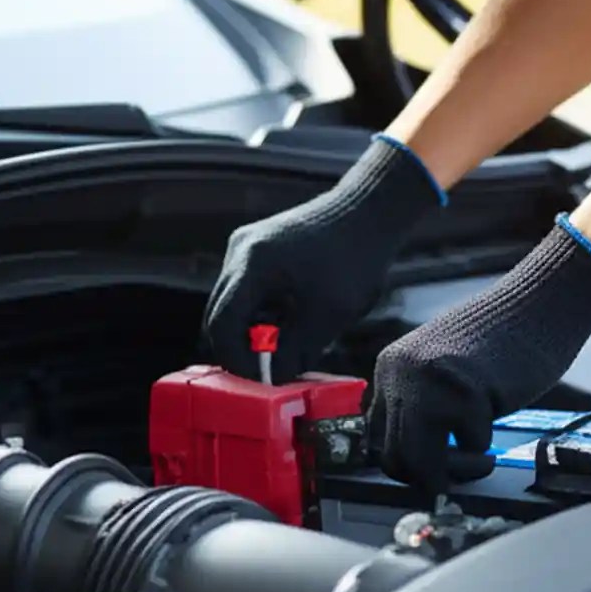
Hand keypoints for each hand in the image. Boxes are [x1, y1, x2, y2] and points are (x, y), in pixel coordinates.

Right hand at [204, 137, 444, 382]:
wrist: (371, 211)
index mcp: (252, 264)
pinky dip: (262, 312)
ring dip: (253, 329)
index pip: (222, 323)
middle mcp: (239, 251)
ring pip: (232, 304)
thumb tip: (273, 380)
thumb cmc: (355, 258)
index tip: (259, 380)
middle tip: (269, 372)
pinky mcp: (258, 248)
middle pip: (219, 314)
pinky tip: (292, 319)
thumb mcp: (329, 314)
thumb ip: (297, 350)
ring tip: (288, 343)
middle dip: (241, 347)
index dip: (235, 359)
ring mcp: (246, 246)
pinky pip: (247, 290)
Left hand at [367, 217, 590, 492]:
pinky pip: (468, 447)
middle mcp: (399, 374)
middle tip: (457, 476)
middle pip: (394, 457)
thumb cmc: (499, 339)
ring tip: (482, 460)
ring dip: (456, 472)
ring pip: (420, 462)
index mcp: (390, 366)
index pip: (377, 436)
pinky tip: (496, 418)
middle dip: (428, 477)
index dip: (406, 462)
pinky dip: (484, 445)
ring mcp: (428, 385)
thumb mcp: (440, 368)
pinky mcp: (463, 395)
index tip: (434, 469)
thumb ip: (419, 401)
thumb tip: (414, 457)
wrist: (536, 305)